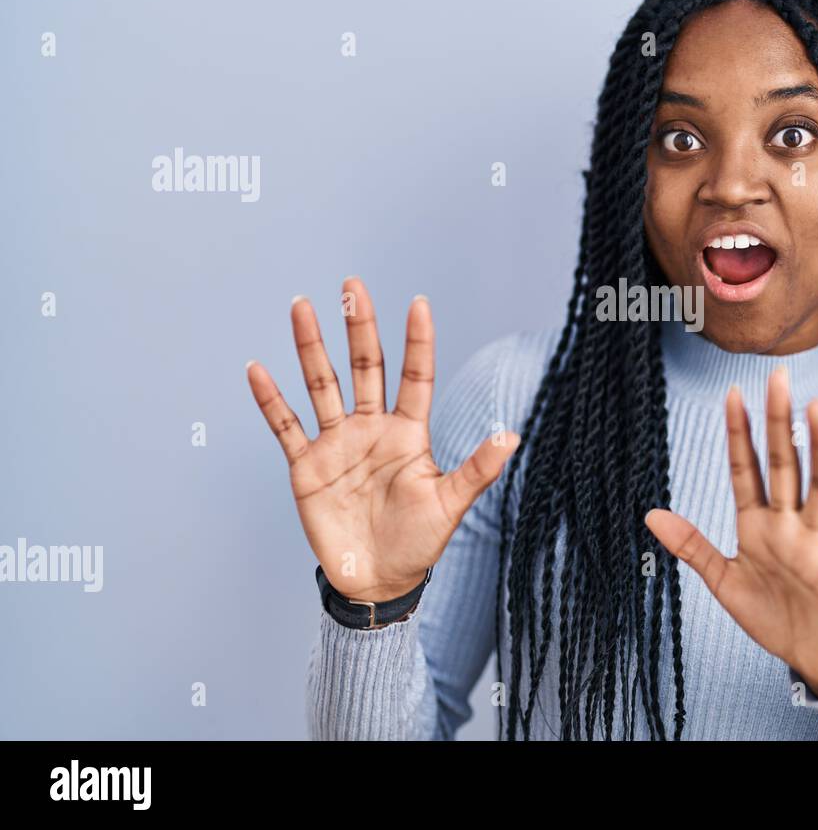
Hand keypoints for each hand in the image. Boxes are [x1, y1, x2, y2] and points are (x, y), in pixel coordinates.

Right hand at [246, 276, 519, 601]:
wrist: (377, 580)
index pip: (414, 376)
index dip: (417, 342)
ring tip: (301, 306)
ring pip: (322, 385)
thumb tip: (513, 436)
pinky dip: (271, 400)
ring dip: (311, 347)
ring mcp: (337, 444)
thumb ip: (478, 469)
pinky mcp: (307, 466)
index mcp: (408, 433)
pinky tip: (257, 369)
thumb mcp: (450, 505)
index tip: (419, 303)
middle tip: (352, 285)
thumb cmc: (418, 542)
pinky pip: (286, 427)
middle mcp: (371, 429)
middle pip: (364, 367)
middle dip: (358, 327)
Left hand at [644, 366, 817, 696]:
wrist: (809, 658)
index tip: (732, 393)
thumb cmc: (769, 615)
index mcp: (757, 525)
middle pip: (785, 466)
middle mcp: (789, 526)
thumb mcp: (723, 581)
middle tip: (777, 377)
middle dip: (779, 423)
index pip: (746, 470)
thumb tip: (649, 513)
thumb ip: (691, 546)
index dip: (739, 434)